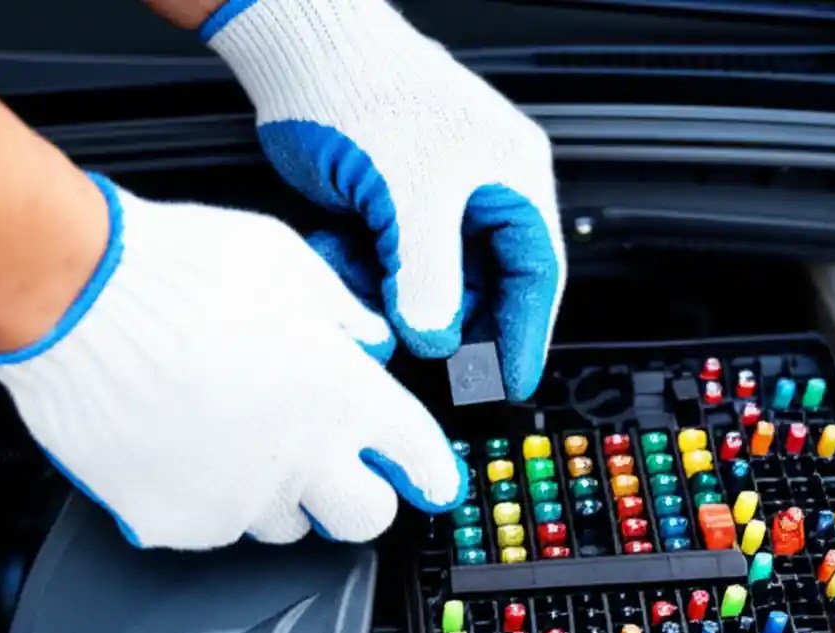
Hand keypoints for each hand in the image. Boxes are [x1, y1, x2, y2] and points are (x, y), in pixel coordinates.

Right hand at [0, 176, 466, 549]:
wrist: (75, 298)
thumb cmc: (176, 270)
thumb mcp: (288, 262)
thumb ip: (342, 312)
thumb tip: (367, 337)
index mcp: (342, 394)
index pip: (420, 458)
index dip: (433, 472)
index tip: (432, 481)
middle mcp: (299, 457)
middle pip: (365, 518)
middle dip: (357, 493)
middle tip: (330, 462)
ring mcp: (235, 497)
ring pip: (282, 524)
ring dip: (274, 491)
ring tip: (231, 433)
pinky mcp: (173, 522)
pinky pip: (209, 525)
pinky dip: (203, 497)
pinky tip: (180, 444)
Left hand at [200, 0, 565, 400]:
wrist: (298, 48)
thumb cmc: (365, 87)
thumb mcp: (410, 197)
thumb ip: (429, 279)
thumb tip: (437, 340)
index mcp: (510, 176)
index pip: (536, 273)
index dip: (525, 333)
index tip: (513, 382)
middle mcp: (477, 187)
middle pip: (482, 282)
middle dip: (448, 316)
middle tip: (428, 352)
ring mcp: (430, 194)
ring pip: (428, 277)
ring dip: (396, 294)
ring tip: (364, 288)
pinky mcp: (387, 201)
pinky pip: (389, 261)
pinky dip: (364, 272)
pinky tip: (338, 256)